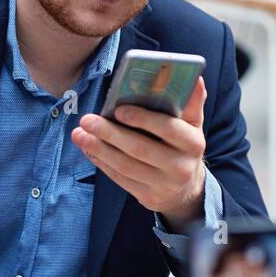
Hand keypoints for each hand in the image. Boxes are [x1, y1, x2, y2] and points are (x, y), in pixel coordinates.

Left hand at [71, 76, 208, 220]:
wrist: (186, 189)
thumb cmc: (182, 147)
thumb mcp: (192, 126)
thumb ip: (191, 103)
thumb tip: (195, 78)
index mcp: (193, 143)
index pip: (168, 128)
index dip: (143, 119)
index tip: (118, 109)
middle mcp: (181, 166)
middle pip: (140, 148)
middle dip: (110, 133)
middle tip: (87, 120)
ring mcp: (164, 185)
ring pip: (126, 165)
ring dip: (99, 149)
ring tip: (80, 134)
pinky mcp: (148, 198)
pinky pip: (120, 178)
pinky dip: (102, 163)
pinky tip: (88, 149)